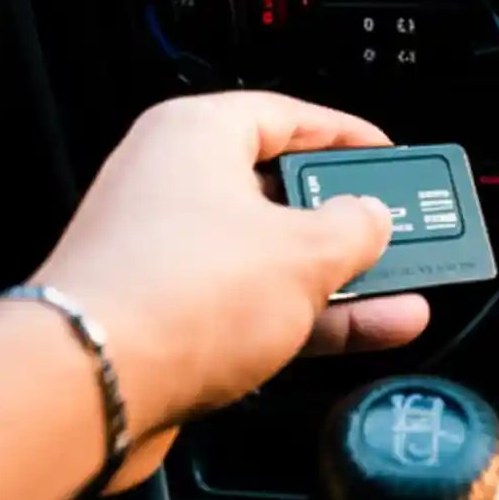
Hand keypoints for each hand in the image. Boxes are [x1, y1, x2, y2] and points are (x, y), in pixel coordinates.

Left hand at [28, 91, 429, 491]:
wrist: (94, 384)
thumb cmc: (178, 294)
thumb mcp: (304, 250)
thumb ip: (355, 227)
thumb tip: (370, 220)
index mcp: (195, 135)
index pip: (285, 115)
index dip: (345, 136)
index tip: (386, 157)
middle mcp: (172, 185)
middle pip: (281, 189)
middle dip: (347, 217)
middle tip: (397, 227)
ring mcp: (167, 253)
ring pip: (272, 255)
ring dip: (339, 275)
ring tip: (403, 284)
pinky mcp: (167, 315)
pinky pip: (253, 303)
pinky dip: (307, 314)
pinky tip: (365, 327)